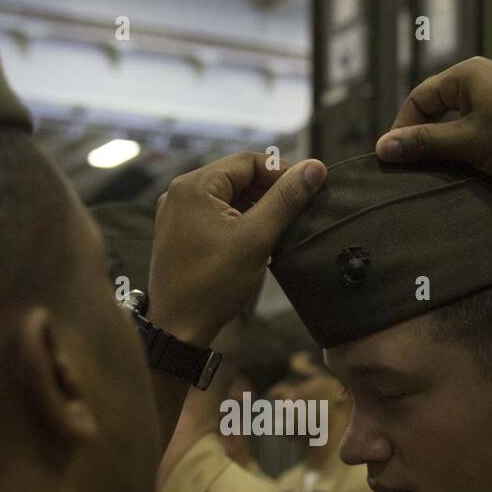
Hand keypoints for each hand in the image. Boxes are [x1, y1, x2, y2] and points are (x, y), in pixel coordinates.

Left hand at [149, 152, 326, 344]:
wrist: (179, 328)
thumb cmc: (214, 284)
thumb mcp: (257, 238)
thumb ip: (286, 199)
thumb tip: (315, 167)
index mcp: (194, 186)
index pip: (247, 162)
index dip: (281, 173)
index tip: (308, 190)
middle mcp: (179, 193)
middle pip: (236, 178)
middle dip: (269, 192)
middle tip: (296, 212)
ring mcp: (176, 214)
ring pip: (227, 198)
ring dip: (256, 209)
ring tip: (279, 230)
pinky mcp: (180, 234)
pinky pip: (215, 215)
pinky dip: (239, 222)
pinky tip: (257, 241)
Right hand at [375, 57, 491, 183]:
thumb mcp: (465, 143)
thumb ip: (423, 143)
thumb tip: (383, 147)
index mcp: (469, 73)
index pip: (420, 97)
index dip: (403, 128)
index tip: (396, 158)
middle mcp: (488, 72)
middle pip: (440, 103)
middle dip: (425, 133)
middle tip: (417, 164)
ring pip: (463, 112)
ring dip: (449, 138)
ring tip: (446, 165)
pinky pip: (485, 118)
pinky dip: (473, 137)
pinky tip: (479, 159)